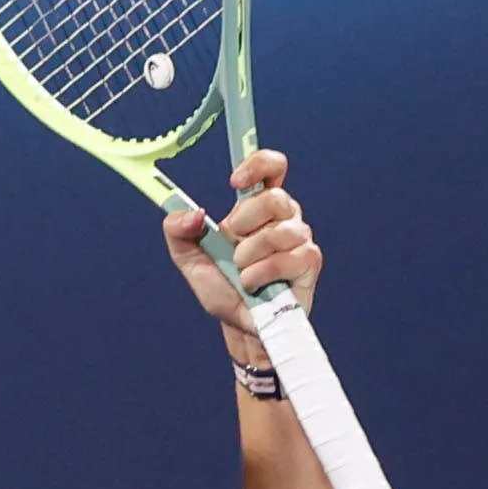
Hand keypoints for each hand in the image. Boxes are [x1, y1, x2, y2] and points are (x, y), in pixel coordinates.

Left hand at [161, 149, 321, 363]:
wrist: (238, 324)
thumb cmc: (221, 288)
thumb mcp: (188, 258)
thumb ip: (177, 230)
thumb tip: (193, 213)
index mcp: (255, 207)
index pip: (271, 168)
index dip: (258, 164)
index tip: (235, 180)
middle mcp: (282, 217)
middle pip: (274, 198)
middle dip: (245, 223)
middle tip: (233, 247)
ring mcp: (299, 238)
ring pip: (279, 232)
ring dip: (250, 257)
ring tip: (242, 273)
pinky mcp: (309, 260)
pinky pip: (288, 259)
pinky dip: (263, 275)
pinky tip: (256, 285)